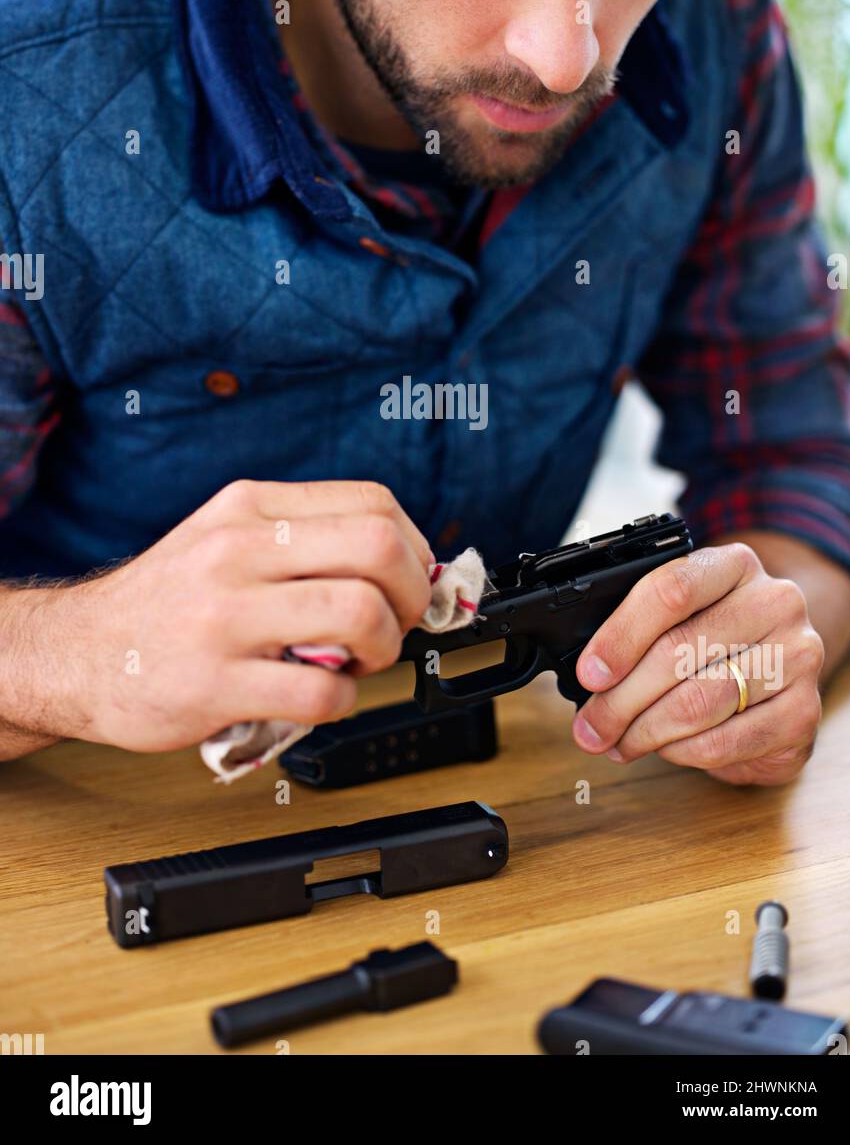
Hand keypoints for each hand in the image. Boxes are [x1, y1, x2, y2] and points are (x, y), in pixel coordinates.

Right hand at [48, 479, 430, 752]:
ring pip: (361, 614)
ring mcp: (225, 616)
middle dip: (412, 595)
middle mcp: (238, 549)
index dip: (415, 549)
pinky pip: (321, 691)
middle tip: (395, 624)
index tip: (411, 581)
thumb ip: (305, 541)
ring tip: (355, 662)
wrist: (77, 653)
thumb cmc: (169, 601)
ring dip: (382, 649)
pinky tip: (317, 695)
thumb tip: (408, 566)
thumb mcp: (226, 537)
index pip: (374, 503)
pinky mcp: (215, 683)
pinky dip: (341, 700)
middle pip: (379, 549)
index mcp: (250, 506)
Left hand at [571, 543, 824, 785]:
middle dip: (621, 698)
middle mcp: (775, 603)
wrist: (783, 664)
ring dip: (646, 731)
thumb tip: (591, 675)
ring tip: (618, 743)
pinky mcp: (804, 712)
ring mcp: (798, 657)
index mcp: (735, 564)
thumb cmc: (717, 636)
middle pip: (679, 652)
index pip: (671, 589)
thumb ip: (641, 628)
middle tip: (591, 727)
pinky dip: (683, 751)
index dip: (621, 636)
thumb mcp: (683, 613)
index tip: (589, 674)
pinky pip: (726, 741)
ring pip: (700, 702)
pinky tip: (664, 749)